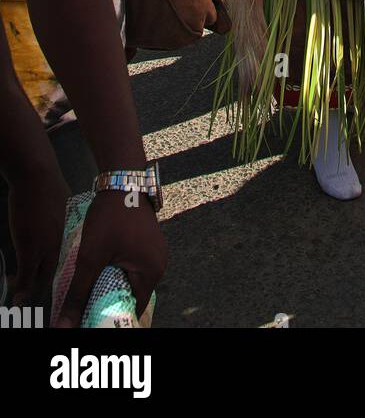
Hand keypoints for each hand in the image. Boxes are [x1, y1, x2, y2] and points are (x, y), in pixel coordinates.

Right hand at [6, 162, 68, 305]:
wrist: (37, 176)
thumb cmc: (48, 187)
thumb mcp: (64, 207)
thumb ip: (64, 224)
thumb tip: (62, 231)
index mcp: (73, 237)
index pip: (74, 265)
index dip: (68, 281)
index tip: (64, 293)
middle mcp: (63, 245)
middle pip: (59, 276)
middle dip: (51, 293)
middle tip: (41, 304)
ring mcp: (47, 248)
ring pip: (41, 280)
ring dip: (33, 295)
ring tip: (25, 305)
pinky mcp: (30, 248)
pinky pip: (26, 276)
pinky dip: (21, 289)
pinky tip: (17, 298)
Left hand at [55, 188, 166, 325]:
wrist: (121, 179)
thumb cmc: (110, 217)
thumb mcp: (90, 258)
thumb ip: (78, 294)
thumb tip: (65, 326)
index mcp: (151, 272)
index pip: (132, 309)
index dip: (110, 318)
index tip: (92, 320)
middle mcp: (158, 264)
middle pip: (132, 296)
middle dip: (109, 303)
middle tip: (86, 306)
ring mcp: (155, 252)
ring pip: (131, 281)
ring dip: (112, 286)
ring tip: (90, 289)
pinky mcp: (147, 243)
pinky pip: (133, 267)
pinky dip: (117, 272)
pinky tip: (100, 270)